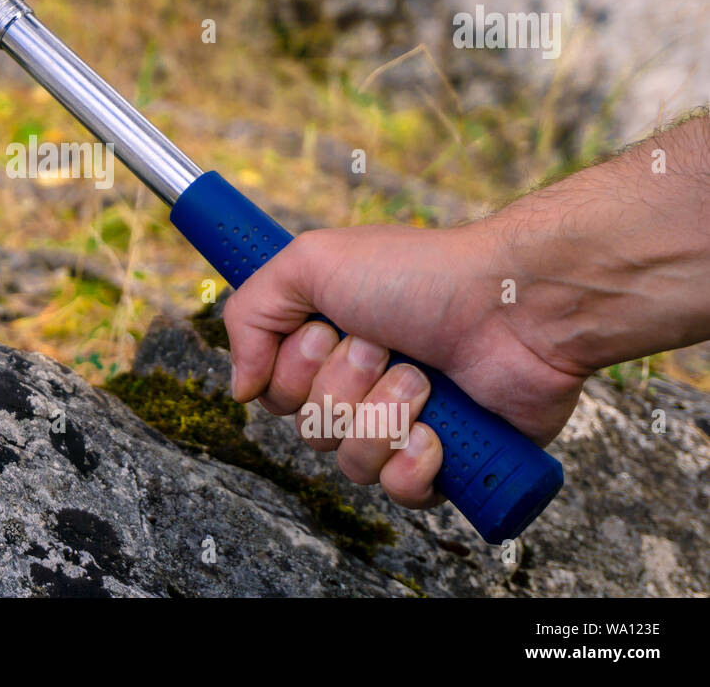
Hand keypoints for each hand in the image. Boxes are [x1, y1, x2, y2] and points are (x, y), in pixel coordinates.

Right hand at [223, 222, 590, 508]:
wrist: (512, 304)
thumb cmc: (420, 274)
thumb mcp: (309, 261)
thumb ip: (249, 313)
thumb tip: (240, 389)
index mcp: (329, 344)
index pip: (274, 394)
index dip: (292, 371)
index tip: (325, 331)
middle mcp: (362, 387)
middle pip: (308, 430)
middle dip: (344, 386)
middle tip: (383, 345)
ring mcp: (404, 426)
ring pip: (351, 463)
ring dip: (383, 415)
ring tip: (422, 378)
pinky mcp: (448, 462)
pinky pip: (399, 493)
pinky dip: (414, 462)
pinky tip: (438, 431)